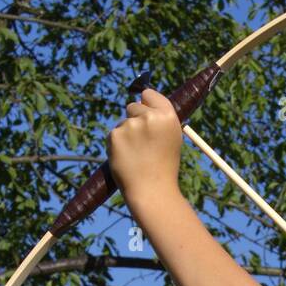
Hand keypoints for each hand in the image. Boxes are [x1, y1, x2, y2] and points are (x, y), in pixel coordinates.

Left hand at [107, 88, 182, 203]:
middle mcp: (149, 117)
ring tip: (137, 155)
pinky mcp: (115, 135)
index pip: (149, 94)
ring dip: (126, 135)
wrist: (152, 191)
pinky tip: (127, 158)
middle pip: (133, 106)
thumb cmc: (164, 166)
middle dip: (134, 119)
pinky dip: (117, 145)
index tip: (145, 110)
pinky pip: (113, 134)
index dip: (146, 102)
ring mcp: (131, 125)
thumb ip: (159, 119)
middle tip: (143, 143)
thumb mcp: (171, 138)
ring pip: (122, 123)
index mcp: (167, 116)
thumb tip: (142, 100)